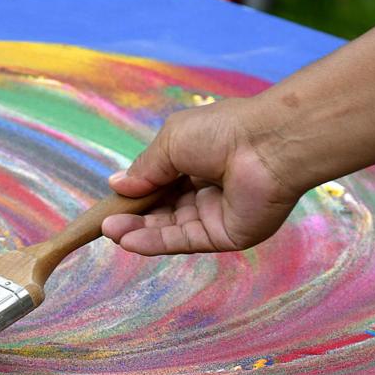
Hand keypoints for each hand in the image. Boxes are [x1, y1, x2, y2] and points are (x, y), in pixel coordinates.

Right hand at [101, 97, 304, 255]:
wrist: (269, 145)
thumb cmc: (223, 131)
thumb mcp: (170, 142)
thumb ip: (144, 169)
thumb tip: (116, 185)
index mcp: (198, 162)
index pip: (160, 185)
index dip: (136, 194)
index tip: (113, 200)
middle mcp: (207, 190)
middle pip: (162, 211)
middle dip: (133, 217)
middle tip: (106, 223)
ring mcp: (216, 214)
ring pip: (169, 229)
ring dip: (138, 231)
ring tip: (110, 231)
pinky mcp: (225, 235)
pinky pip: (184, 241)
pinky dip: (154, 242)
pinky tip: (128, 241)